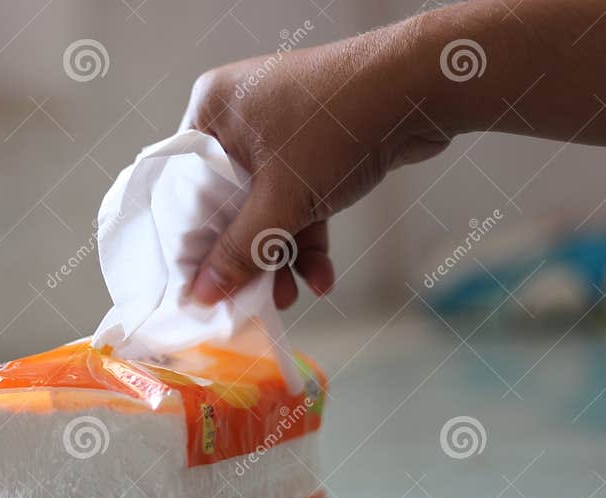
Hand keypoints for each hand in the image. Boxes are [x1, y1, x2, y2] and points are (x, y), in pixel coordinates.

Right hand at [181, 24, 449, 307]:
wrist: (420, 90)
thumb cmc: (336, 128)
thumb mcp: (281, 199)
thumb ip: (241, 249)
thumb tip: (203, 292)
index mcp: (212, 111)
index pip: (184, 187)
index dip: (192, 240)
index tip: (197, 283)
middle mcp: (240, 116)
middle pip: (227, 202)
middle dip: (247, 255)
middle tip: (247, 299)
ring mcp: (279, 130)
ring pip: (267, 206)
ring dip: (280, 254)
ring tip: (288, 298)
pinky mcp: (315, 145)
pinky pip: (298, 197)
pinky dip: (308, 235)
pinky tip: (321, 277)